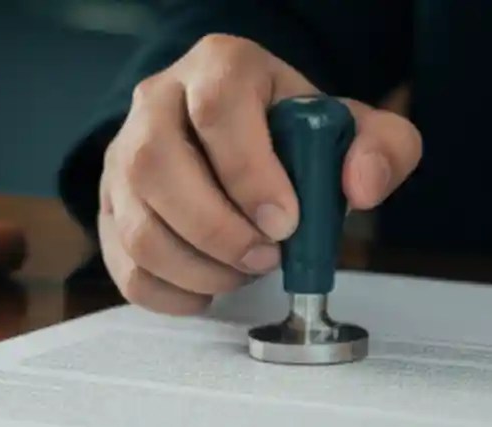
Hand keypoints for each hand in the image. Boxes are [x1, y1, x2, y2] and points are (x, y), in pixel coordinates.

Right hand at [98, 34, 422, 314]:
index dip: (249, 172)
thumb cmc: (292, 136)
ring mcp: (122, 157)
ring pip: (138, 227)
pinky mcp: (110, 209)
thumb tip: (361, 186)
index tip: (286, 221)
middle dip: (217, 231)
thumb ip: (382, 148)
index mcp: (218, 67)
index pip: (216, 107)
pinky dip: (173, 294)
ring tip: (243, 272)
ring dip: (198, 269)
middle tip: (265, 259)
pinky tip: (209, 287)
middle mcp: (156, 103)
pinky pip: (126, 266)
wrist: (242, 141)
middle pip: (156, 167)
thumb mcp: (350, 129)